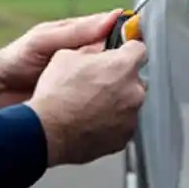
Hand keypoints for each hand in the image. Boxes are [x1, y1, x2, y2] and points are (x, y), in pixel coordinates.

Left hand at [0, 9, 123, 109]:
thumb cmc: (15, 59)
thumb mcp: (44, 40)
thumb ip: (75, 31)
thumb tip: (111, 17)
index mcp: (76, 37)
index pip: (109, 31)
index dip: (126, 34)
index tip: (141, 38)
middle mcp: (82, 58)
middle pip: (113, 59)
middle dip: (124, 64)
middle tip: (134, 70)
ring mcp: (80, 81)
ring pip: (107, 81)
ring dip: (115, 85)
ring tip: (126, 90)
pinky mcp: (76, 101)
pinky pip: (96, 100)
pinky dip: (104, 102)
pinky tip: (111, 108)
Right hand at [26, 40, 147, 166]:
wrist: (49, 133)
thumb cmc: (57, 96)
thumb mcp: (66, 57)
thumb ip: (90, 50)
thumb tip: (96, 49)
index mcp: (123, 66)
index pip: (138, 49)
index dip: (126, 50)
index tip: (119, 53)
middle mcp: (133, 91)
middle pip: (135, 79)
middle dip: (119, 79)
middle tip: (96, 83)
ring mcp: (131, 117)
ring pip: (128, 104)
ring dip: (115, 102)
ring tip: (88, 106)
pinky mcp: (124, 138)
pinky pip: (122, 125)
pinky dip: (111, 123)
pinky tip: (90, 121)